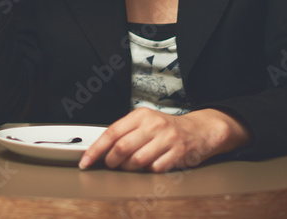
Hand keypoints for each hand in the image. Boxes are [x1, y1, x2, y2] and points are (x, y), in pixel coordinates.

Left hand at [79, 108, 250, 172]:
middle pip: (122, 148)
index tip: (86, 161)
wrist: (199, 130)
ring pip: (136, 161)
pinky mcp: (178, 153)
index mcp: (141, 115)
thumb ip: (125, 132)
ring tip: (130, 166)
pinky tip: (151, 165)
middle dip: (111, 162)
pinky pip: (154, 169)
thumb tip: (100, 150)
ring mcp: (167, 138)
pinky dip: (149, 171)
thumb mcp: (145, 122)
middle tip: (111, 165)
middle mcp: (153, 124)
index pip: (111, 133)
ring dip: (129, 168)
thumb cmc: (167, 128)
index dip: (95, 150)